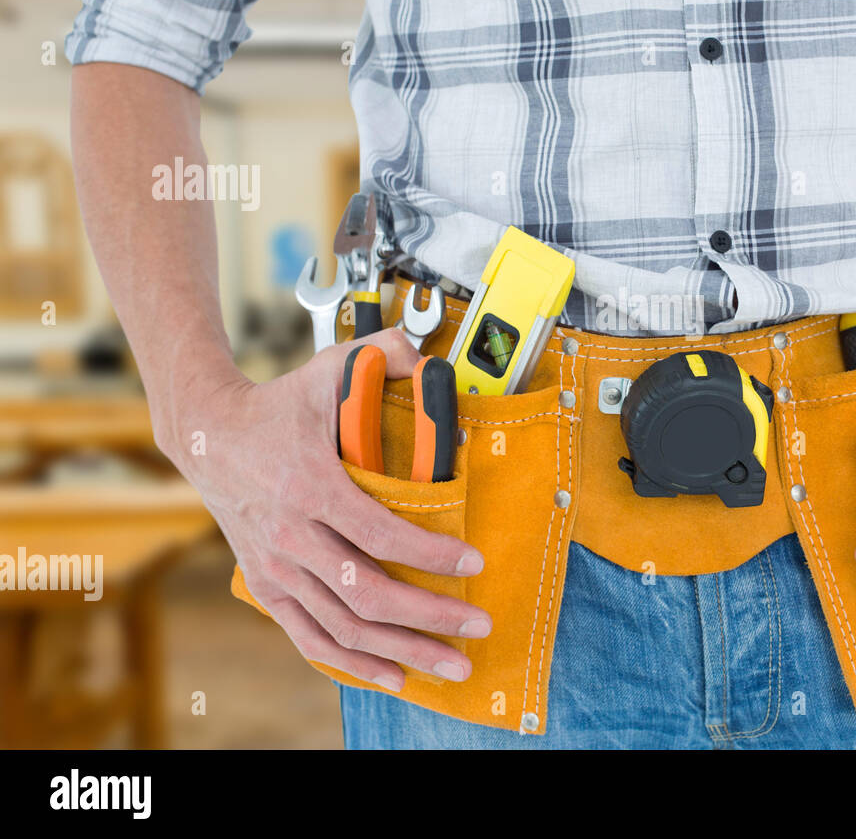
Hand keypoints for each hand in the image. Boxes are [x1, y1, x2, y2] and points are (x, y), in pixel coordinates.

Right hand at [156, 327, 488, 691]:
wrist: (206, 434)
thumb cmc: (277, 405)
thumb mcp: (326, 371)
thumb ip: (378, 356)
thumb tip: (426, 349)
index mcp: (309, 485)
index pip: (378, 532)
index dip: (428, 554)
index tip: (473, 564)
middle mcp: (289, 535)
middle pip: (365, 592)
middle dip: (429, 616)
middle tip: (479, 624)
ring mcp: (274, 566)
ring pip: (343, 625)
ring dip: (402, 650)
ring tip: (453, 664)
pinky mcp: (267, 585)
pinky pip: (310, 637)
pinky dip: (353, 663)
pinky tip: (394, 677)